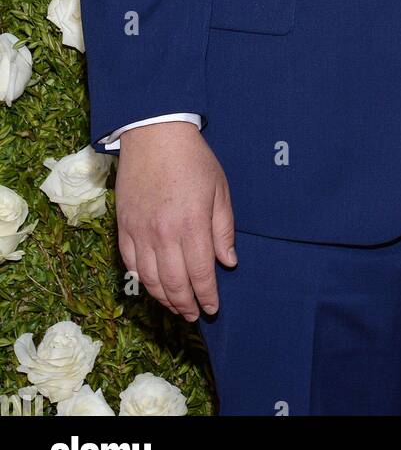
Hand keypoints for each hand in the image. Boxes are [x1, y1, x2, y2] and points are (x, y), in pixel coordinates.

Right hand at [114, 121, 236, 320]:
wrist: (155, 135)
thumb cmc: (193, 160)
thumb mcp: (220, 190)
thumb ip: (223, 229)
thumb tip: (228, 262)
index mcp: (192, 225)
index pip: (201, 274)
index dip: (207, 296)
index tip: (212, 308)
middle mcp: (164, 234)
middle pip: (174, 283)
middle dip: (186, 304)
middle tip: (194, 314)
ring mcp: (140, 232)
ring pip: (149, 280)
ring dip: (164, 298)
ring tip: (176, 306)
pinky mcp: (123, 227)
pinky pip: (130, 264)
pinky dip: (142, 280)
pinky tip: (153, 286)